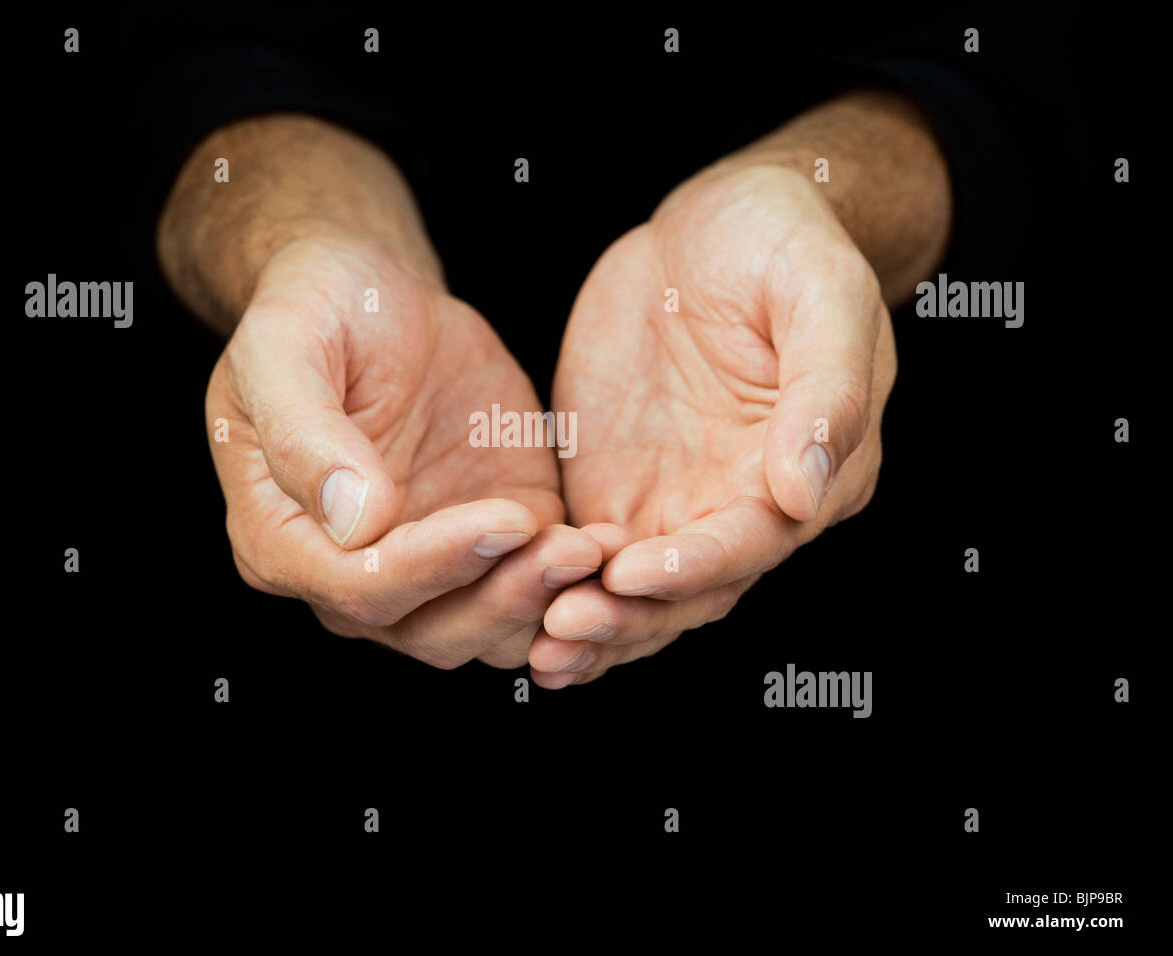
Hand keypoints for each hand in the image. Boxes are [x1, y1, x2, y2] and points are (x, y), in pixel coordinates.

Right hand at [206, 235, 600, 668]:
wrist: (377, 300)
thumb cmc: (315, 312)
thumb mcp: (286, 345)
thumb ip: (303, 432)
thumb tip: (352, 520)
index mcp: (281, 540)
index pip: (357, 587)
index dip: (431, 566)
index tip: (502, 522)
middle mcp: (349, 575)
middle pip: (427, 630)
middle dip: (502, 597)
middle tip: (568, 547)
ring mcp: (425, 568)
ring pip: (485, 632)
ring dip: (542, 603)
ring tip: (591, 548)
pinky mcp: (490, 547)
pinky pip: (532, 595)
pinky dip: (571, 587)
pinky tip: (608, 545)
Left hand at [533, 164, 897, 687]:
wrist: (711, 223)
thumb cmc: (782, 239)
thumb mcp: (818, 289)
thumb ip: (825, 390)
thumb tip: (804, 489)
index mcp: (812, 467)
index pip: (756, 539)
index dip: (696, 564)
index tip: (632, 572)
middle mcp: (747, 501)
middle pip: (694, 590)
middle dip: (633, 617)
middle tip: (564, 629)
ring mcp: (681, 501)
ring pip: (642, 592)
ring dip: (597, 625)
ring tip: (541, 649)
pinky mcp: (621, 489)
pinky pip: (592, 558)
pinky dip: (560, 591)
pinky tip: (517, 613)